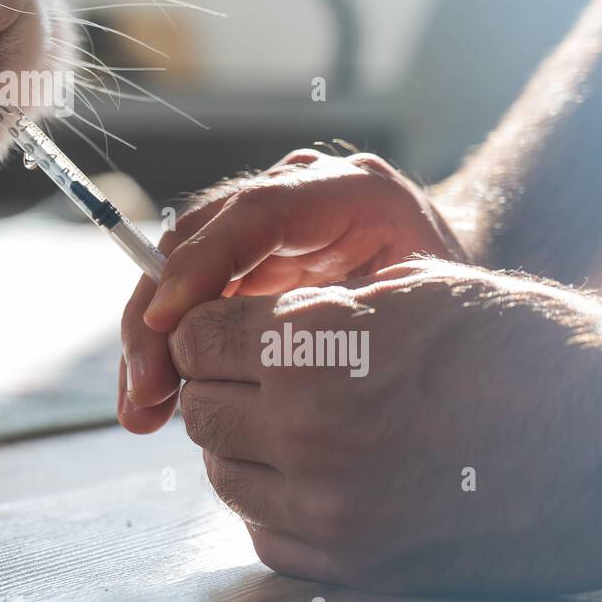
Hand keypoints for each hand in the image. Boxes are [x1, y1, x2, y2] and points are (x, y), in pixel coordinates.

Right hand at [119, 149, 463, 429]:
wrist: (462, 291)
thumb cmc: (457, 307)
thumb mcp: (427, 310)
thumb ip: (359, 321)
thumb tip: (272, 363)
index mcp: (346, 191)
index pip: (254, 213)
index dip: (203, 266)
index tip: (168, 326)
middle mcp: (290, 195)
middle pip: (195, 239)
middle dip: (158, 316)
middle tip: (145, 391)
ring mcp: (260, 225)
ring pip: (176, 269)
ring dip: (150, 340)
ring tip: (139, 410)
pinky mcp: (243, 260)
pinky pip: (188, 298)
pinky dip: (167, 348)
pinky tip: (152, 400)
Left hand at [169, 259, 601, 593]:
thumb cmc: (517, 346)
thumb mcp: (406, 290)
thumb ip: (310, 307)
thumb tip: (244, 319)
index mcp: (312, 352)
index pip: (194, 339)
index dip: (207, 328)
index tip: (223, 330)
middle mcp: (308, 435)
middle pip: (201, 408)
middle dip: (220, 384)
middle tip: (258, 373)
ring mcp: (331, 510)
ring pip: (222, 473)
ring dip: (241, 444)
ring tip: (290, 422)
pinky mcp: (356, 563)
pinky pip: (264, 531)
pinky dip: (273, 500)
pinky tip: (314, 472)